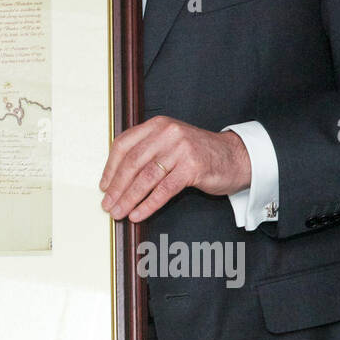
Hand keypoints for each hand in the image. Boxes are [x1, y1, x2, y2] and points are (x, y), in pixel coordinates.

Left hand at [99, 117, 250, 222]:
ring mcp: (180, 149)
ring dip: (129, 198)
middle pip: (132, 162)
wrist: (236, 157)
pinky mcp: (192, 167)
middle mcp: (167, 133)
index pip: (123, 144)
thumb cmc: (198, 153)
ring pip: (146, 177)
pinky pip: (164, 190)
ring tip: (119, 212)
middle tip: (107, 204)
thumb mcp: (169, 143)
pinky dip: (148, 204)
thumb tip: (116, 177)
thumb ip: (146, 151)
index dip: (110, 168)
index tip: (103, 186)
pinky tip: (138, 214)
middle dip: (116, 187)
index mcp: (157, 125)